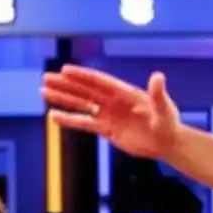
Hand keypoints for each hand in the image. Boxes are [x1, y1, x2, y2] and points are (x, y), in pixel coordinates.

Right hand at [42, 65, 180, 158]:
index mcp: (125, 93)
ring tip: (44, 92)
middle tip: (46, 78)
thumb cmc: (168, 124)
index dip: (83, 76)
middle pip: (86, 90)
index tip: (65, 70)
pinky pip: (85, 123)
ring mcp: (109, 114)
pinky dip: (70, 119)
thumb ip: (159, 94)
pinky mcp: (107, 129)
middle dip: (66, 84)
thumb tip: (158, 76)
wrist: (167, 143)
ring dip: (64, 98)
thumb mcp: (165, 109)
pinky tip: (54, 116)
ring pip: (82, 104)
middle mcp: (114, 101)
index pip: (100, 82)